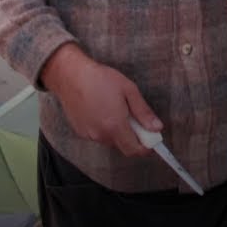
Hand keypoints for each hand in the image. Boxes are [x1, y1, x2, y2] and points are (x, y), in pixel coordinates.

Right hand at [41, 43, 162, 156]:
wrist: (70, 76)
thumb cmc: (100, 79)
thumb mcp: (129, 90)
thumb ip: (143, 112)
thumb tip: (157, 127)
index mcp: (115, 126)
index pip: (134, 150)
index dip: (146, 147)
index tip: (153, 139)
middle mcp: (100, 135)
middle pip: (124, 146)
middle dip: (134, 137)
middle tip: (136, 119)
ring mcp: (89, 135)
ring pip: (111, 141)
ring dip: (119, 132)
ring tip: (118, 110)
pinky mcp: (81, 132)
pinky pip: (99, 136)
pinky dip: (106, 129)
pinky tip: (104, 111)